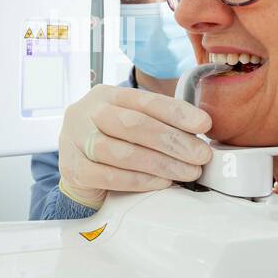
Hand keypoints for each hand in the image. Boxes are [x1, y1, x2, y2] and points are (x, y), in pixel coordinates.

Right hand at [56, 84, 213, 208]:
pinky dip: (140, 180)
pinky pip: (109, 176)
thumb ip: (157, 122)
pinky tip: (162, 182)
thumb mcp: (129, 123)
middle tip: (201, 155)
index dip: (177, 112)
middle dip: (173, 141)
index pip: (144, 100)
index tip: (204, 125)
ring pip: (122, 152)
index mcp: (105, 95)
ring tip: (188, 172)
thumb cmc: (112, 142)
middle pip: (133, 124)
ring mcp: (74, 140)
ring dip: (161, 164)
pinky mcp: (73, 168)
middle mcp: (86, 112)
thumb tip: (200, 133)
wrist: (77, 168)